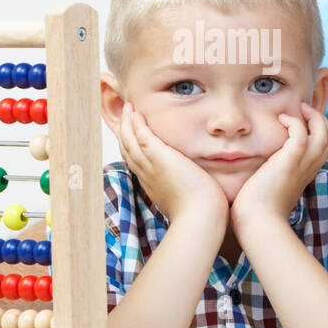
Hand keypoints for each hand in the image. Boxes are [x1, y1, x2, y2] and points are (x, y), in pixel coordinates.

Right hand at [119, 101, 228, 226]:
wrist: (201, 219)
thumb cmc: (202, 213)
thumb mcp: (190, 198)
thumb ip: (189, 188)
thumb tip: (199, 187)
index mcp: (153, 185)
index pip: (136, 163)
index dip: (132, 148)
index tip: (133, 136)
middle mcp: (147, 176)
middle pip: (127, 151)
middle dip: (124, 132)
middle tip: (125, 116)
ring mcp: (151, 167)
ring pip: (129, 142)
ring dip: (127, 123)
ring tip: (129, 108)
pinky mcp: (160, 158)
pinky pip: (141, 137)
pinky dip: (136, 124)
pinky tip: (136, 113)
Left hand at [229, 102, 327, 241]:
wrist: (257, 224)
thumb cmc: (256, 211)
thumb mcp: (268, 189)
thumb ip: (269, 176)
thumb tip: (255, 170)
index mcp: (305, 175)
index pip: (323, 149)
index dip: (318, 132)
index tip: (303, 121)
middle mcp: (308, 170)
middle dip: (320, 120)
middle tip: (304, 109)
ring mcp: (301, 166)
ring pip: (323, 134)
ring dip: (313, 117)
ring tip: (299, 108)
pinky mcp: (289, 162)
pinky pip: (301, 134)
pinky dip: (295, 122)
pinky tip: (281, 119)